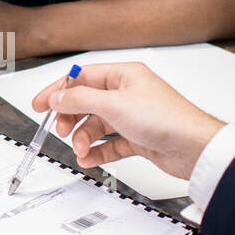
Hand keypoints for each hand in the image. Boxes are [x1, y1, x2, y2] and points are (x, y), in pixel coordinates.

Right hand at [31, 62, 225, 178]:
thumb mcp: (114, 104)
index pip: (82, 77)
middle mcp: (127, 93)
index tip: (41, 104)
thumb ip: (80, 99)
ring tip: (82, 150)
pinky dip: (98, 151)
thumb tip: (57, 96)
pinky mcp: (138, 138)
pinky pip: (109, 143)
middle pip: (87, 102)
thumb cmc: (166, 119)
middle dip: (71, 118)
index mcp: (124, 75)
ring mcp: (133, 116)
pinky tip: (90, 158)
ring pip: (97, 125)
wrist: (194, 148)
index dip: (59, 90)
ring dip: (84, 138)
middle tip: (62, 130)